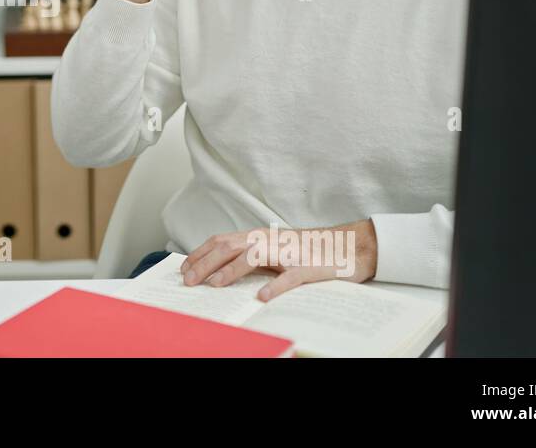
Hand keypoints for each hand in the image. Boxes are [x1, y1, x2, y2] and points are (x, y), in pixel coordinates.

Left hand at [180, 219, 377, 301]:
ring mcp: (289, 253)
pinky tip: (261, 297)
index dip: (200, 253)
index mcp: (260, 237)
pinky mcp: (309, 268)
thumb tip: (221, 269)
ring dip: (230, 271)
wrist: (352, 245)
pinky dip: (275, 286)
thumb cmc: (310, 250)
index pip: (222, 240)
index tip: (184, 268)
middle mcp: (271, 241)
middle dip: (205, 263)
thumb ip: (253, 256)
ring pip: (254, 256)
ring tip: (214, 285)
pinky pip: (290, 277)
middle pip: (230, 247)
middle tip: (189, 280)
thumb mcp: (276, 250)